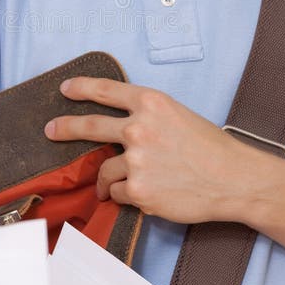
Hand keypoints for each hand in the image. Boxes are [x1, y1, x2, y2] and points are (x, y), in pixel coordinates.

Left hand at [44, 77, 261, 223]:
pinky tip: (146, 195)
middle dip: (64, 128)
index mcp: (151, 103)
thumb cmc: (210, 147)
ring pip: (104, 170)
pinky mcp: (138, 190)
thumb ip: (146, 117)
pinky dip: (124, 196)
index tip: (65, 89)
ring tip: (116, 186)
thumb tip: (118, 129)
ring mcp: (136, 161)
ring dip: (106, 180)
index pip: (105, 90)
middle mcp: (139, 128)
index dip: (80, 88)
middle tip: (51, 130)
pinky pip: (117, 193)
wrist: (233, 179)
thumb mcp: (178, 116)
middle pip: (88, 127)